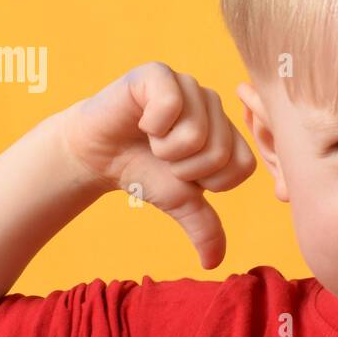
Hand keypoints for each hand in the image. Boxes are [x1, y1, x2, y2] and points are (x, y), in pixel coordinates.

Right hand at [55, 62, 256, 268]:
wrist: (95, 154)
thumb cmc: (143, 172)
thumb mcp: (179, 202)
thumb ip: (205, 228)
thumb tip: (214, 263)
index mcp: (228, 131)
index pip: (242, 167)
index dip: (208, 183)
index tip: (183, 174)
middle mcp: (214, 104)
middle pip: (219, 153)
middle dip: (183, 168)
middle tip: (162, 156)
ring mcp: (188, 85)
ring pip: (196, 134)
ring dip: (165, 150)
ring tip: (151, 139)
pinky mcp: (159, 74)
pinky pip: (171, 107)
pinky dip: (151, 126)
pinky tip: (141, 121)